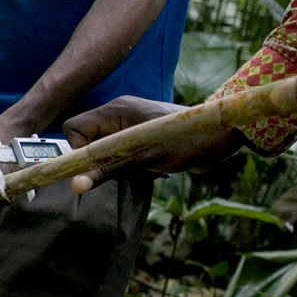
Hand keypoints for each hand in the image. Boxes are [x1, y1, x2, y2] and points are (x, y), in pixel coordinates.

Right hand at [61, 96, 244, 192]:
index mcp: (114, 111)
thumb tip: (76, 184)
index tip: (96, 165)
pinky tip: (153, 168)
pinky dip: (132, 168)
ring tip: (148, 167)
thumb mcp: (143, 158)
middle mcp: (118, 116)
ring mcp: (129, 128)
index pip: (74, 128)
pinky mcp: (140, 139)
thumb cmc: (184, 141)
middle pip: (89, 144)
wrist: (221, 137)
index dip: (79, 149)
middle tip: (129, 168)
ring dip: (122, 168)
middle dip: (105, 163)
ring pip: (106, 155)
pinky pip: (122, 158)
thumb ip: (107, 170)